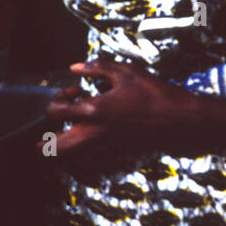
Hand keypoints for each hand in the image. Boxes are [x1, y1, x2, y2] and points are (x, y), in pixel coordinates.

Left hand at [44, 59, 193, 161]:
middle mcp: (94, 133)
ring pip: (69, 157)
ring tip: (70, 128)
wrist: (181, 121)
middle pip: (53, 149)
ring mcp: (104, 145)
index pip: (54, 111)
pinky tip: (93, 129)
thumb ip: (98, 67)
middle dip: (44, 140)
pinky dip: (81, 148)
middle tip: (57, 122)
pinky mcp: (115, 150)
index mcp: (94, 111)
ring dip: (62, 145)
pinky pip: (88, 155)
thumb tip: (76, 67)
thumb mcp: (127, 72)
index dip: (59, 98)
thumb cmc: (156, 94)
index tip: (77, 91)